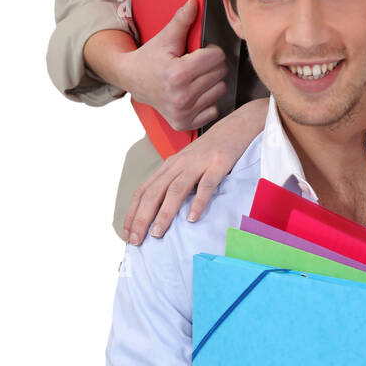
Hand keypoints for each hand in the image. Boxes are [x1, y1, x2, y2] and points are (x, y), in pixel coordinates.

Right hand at [118, 0, 228, 130]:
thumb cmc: (149, 58)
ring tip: (194, 78)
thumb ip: (181, 21)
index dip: (210, 50)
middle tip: (195, 64)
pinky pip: (214, 109)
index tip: (198, 52)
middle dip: (211, 65)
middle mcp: (181, 96)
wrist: (132, 80)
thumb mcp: (165, 38)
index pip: (217, 57)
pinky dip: (206, 101)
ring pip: (220, 90)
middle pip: (221, 73)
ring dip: (211, 82)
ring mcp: (183, 112)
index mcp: (178, 74)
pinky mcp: (184, 123)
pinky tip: (193, 93)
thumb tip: (194, 3)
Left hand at [123, 96, 269, 243]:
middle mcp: (179, 164)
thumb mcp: (188, 163)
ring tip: (157, 233)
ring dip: (164, 213)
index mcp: (170, 166)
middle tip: (135, 240)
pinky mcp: (218, 164)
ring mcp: (199, 163)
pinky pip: (207, 185)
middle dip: (142, 218)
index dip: (132, 213)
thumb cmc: (212, 149)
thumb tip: (161, 210)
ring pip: (176, 190)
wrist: (239, 124)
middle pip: (154, 192)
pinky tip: (192, 218)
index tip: (126, 234)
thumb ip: (175, 181)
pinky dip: (198, 202)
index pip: (144, 191)